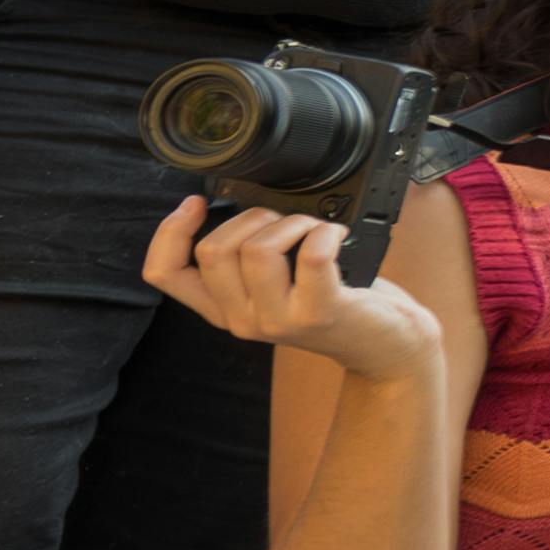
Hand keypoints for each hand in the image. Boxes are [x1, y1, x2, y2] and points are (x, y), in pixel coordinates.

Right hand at [140, 195, 448, 380]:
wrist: (386, 346)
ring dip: (291, 223)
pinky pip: (311, 254)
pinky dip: (325, 232)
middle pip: (213, 250)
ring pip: (257, 248)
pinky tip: (336, 236)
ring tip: (315, 231)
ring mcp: (278, 320)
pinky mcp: (319, 312)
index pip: (163, 274)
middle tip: (285, 223)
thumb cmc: (333, 302)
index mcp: (224, 309)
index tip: (196, 203)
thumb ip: (244, 261)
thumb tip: (230, 205)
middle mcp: (242, 320)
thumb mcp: (275, 286)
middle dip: (251, 217)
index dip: (169, 232)